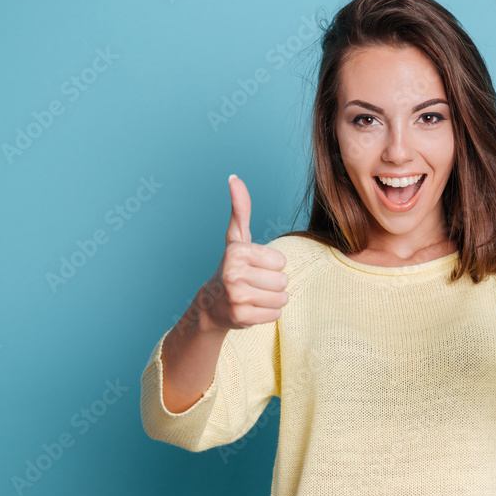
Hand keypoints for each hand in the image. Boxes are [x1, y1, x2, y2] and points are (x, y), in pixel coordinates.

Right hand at [202, 175, 288, 330]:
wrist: (213, 304)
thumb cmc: (233, 266)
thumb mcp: (237, 237)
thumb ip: (241, 208)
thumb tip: (234, 177)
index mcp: (236, 252)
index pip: (280, 260)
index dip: (272, 264)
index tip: (254, 266)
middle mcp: (233, 274)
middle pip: (283, 280)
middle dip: (274, 283)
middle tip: (255, 283)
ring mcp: (236, 297)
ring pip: (281, 298)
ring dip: (273, 299)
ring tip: (255, 295)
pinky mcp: (241, 317)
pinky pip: (275, 314)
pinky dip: (268, 313)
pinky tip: (253, 308)